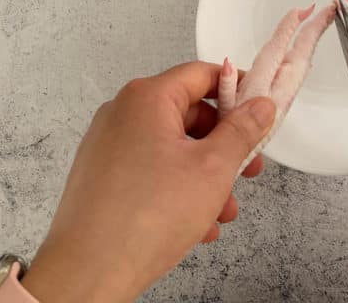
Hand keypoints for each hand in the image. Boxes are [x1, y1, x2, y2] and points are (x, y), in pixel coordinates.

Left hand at [21, 62, 274, 302]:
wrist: (87, 274)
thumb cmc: (144, 218)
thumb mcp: (213, 168)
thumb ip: (242, 131)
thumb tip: (260, 106)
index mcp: (147, 98)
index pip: (202, 74)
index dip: (237, 90)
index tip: (259, 108)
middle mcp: (123, 113)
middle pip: (189, 114)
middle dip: (224, 145)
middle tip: (247, 168)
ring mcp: (109, 145)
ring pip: (172, 148)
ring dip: (205, 175)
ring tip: (222, 211)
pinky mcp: (103, 176)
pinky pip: (151, 170)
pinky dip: (178, 188)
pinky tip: (197, 224)